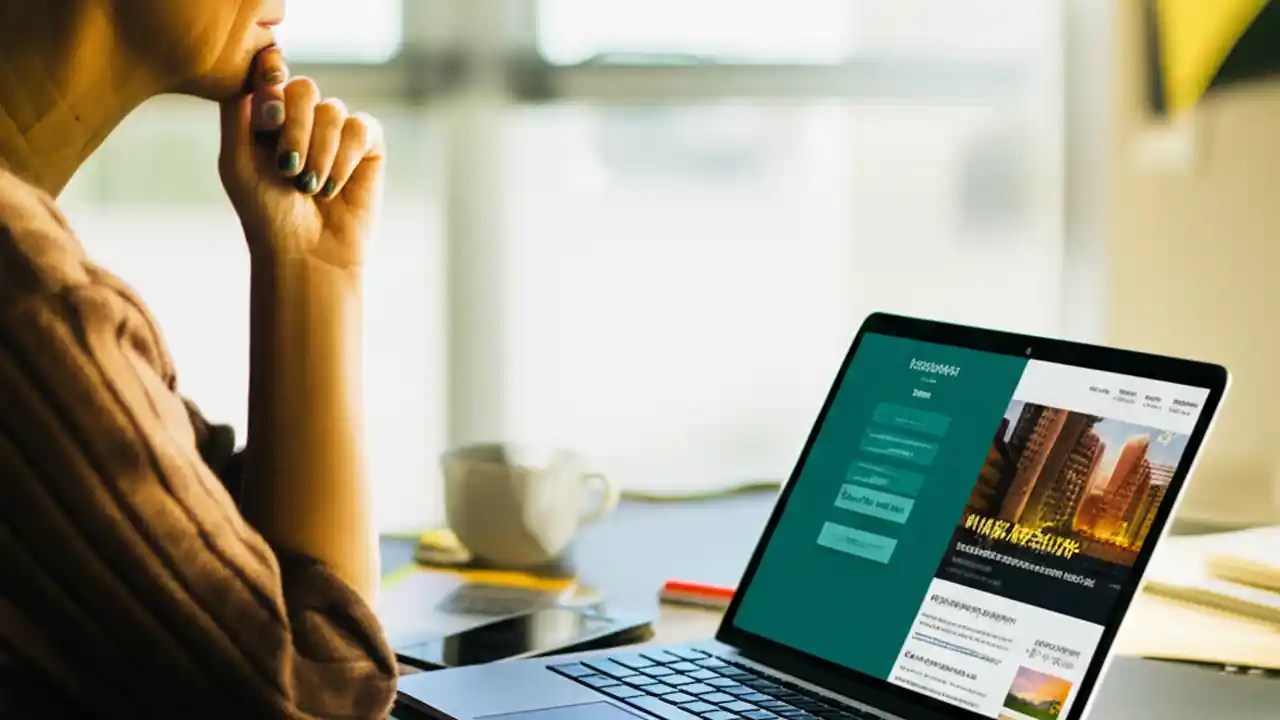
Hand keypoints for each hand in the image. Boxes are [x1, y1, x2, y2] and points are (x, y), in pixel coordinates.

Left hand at [218, 48, 384, 269]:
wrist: (307, 253)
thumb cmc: (267, 213)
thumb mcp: (237, 164)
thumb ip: (238, 115)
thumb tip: (260, 75)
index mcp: (268, 114)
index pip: (270, 77)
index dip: (271, 90)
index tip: (269, 121)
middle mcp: (303, 116)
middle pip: (304, 88)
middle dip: (295, 129)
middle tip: (288, 169)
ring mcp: (337, 129)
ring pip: (333, 111)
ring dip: (319, 154)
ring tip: (309, 188)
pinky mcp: (368, 144)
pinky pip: (361, 128)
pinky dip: (344, 160)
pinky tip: (333, 188)